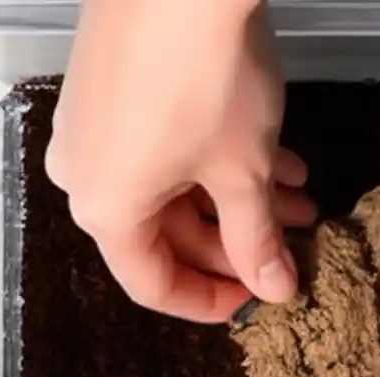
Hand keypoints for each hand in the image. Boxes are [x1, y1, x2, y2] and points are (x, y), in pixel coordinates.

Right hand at [46, 0, 316, 321]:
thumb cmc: (202, 73)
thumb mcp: (241, 170)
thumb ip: (255, 236)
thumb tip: (273, 287)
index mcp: (105, 211)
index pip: (153, 284)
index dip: (210, 300)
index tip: (257, 298)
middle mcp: (84, 175)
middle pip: (163, 236)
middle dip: (235, 242)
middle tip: (289, 244)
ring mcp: (90, 128)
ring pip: (168, 187)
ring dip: (234, 198)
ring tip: (295, 196)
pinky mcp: (106, 88)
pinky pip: (156, 146)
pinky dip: (210, 158)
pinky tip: (272, 154)